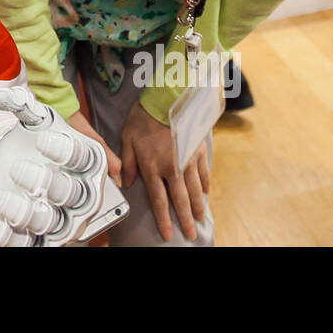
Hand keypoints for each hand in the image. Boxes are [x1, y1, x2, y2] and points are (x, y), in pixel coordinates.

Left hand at [0, 88, 127, 245]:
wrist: (28, 152)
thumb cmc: (43, 136)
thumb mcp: (42, 121)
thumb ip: (30, 109)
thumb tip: (21, 101)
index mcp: (86, 165)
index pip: (81, 159)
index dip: (65, 151)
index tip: (42, 140)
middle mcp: (76, 196)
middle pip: (68, 194)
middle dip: (46, 183)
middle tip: (18, 168)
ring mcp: (56, 216)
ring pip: (45, 222)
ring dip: (23, 213)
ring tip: (1, 199)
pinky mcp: (35, 233)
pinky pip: (21, 241)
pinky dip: (1, 234)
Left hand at [119, 99, 209, 241]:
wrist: (166, 98)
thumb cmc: (143, 117)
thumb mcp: (127, 138)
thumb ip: (128, 162)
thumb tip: (127, 182)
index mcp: (152, 167)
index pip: (159, 200)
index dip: (164, 219)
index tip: (168, 234)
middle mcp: (172, 168)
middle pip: (180, 200)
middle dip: (185, 219)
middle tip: (191, 234)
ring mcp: (187, 160)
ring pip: (195, 189)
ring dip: (198, 206)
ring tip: (200, 218)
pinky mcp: (198, 150)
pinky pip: (203, 172)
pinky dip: (205, 184)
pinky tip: (206, 193)